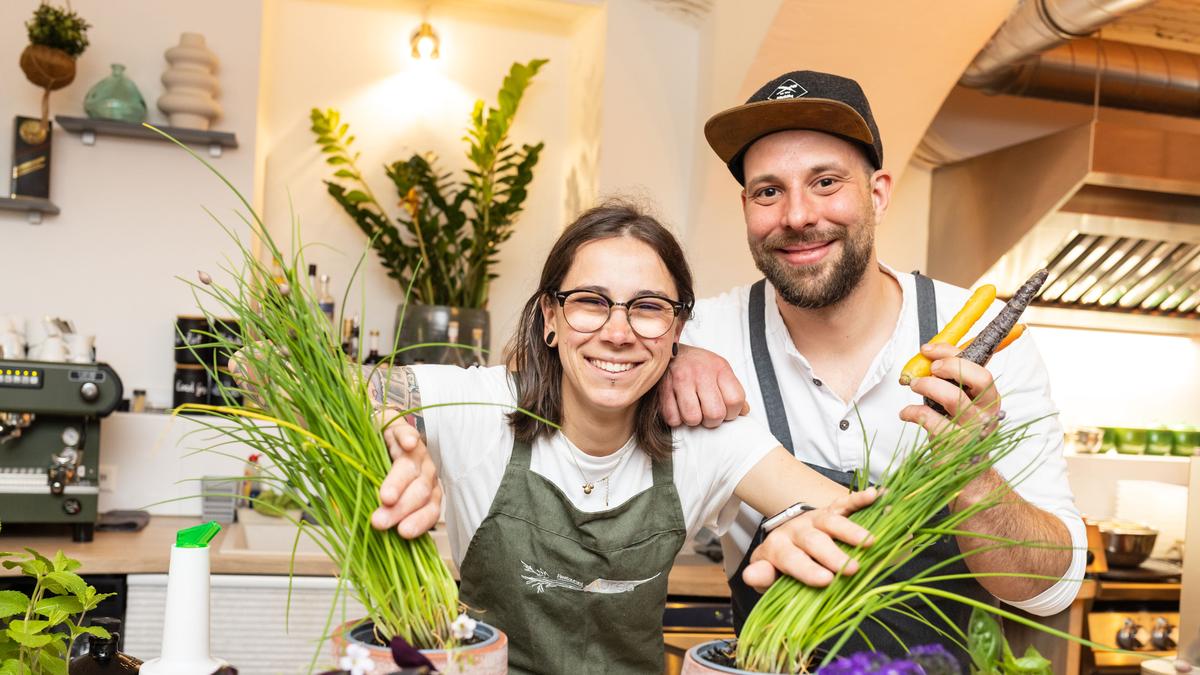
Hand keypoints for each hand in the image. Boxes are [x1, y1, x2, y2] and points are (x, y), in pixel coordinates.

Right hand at [370, 410, 442, 538]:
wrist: (374, 438)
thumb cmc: (379, 473)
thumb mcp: (381, 498)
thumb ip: (381, 514)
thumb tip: (369, 537)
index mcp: (425, 492)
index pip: (430, 509)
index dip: (419, 521)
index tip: (403, 533)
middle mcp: (425, 472)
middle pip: (420, 491)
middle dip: (401, 509)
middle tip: (380, 522)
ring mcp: (415, 450)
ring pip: (411, 467)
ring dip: (399, 483)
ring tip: (386, 496)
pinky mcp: (401, 429)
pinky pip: (407, 433)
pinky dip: (408, 438)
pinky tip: (407, 443)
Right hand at [659, 344, 748, 427]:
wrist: (668, 349)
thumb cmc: (698, 365)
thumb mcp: (720, 370)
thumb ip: (733, 391)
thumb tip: (744, 412)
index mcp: (720, 368)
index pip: (735, 401)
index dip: (733, 413)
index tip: (726, 411)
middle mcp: (701, 372)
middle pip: (715, 414)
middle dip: (712, 420)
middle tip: (707, 414)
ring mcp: (681, 380)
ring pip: (693, 418)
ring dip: (693, 420)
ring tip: (693, 411)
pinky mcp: (663, 388)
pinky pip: (673, 418)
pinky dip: (676, 419)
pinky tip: (678, 408)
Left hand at [742, 487, 877, 591]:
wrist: (789, 540)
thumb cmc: (783, 566)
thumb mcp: (768, 574)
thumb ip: (762, 576)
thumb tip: (750, 576)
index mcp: (779, 547)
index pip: (790, 559)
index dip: (807, 570)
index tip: (826, 581)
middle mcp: (797, 530)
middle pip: (814, 541)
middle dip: (833, 554)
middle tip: (852, 568)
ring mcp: (815, 519)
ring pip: (832, 521)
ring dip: (851, 530)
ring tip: (869, 542)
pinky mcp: (832, 510)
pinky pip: (846, 502)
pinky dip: (860, 499)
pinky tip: (875, 495)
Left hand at [899, 342, 1002, 436]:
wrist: (967, 470)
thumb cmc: (962, 431)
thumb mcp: (966, 404)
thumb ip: (955, 380)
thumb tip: (931, 354)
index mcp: (990, 399)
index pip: (980, 369)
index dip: (952, 354)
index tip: (929, 350)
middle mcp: (985, 414)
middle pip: (976, 379)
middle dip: (948, 366)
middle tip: (929, 369)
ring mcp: (971, 431)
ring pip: (952, 398)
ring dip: (927, 385)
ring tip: (915, 385)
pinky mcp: (953, 446)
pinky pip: (929, 420)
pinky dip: (912, 411)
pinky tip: (907, 412)